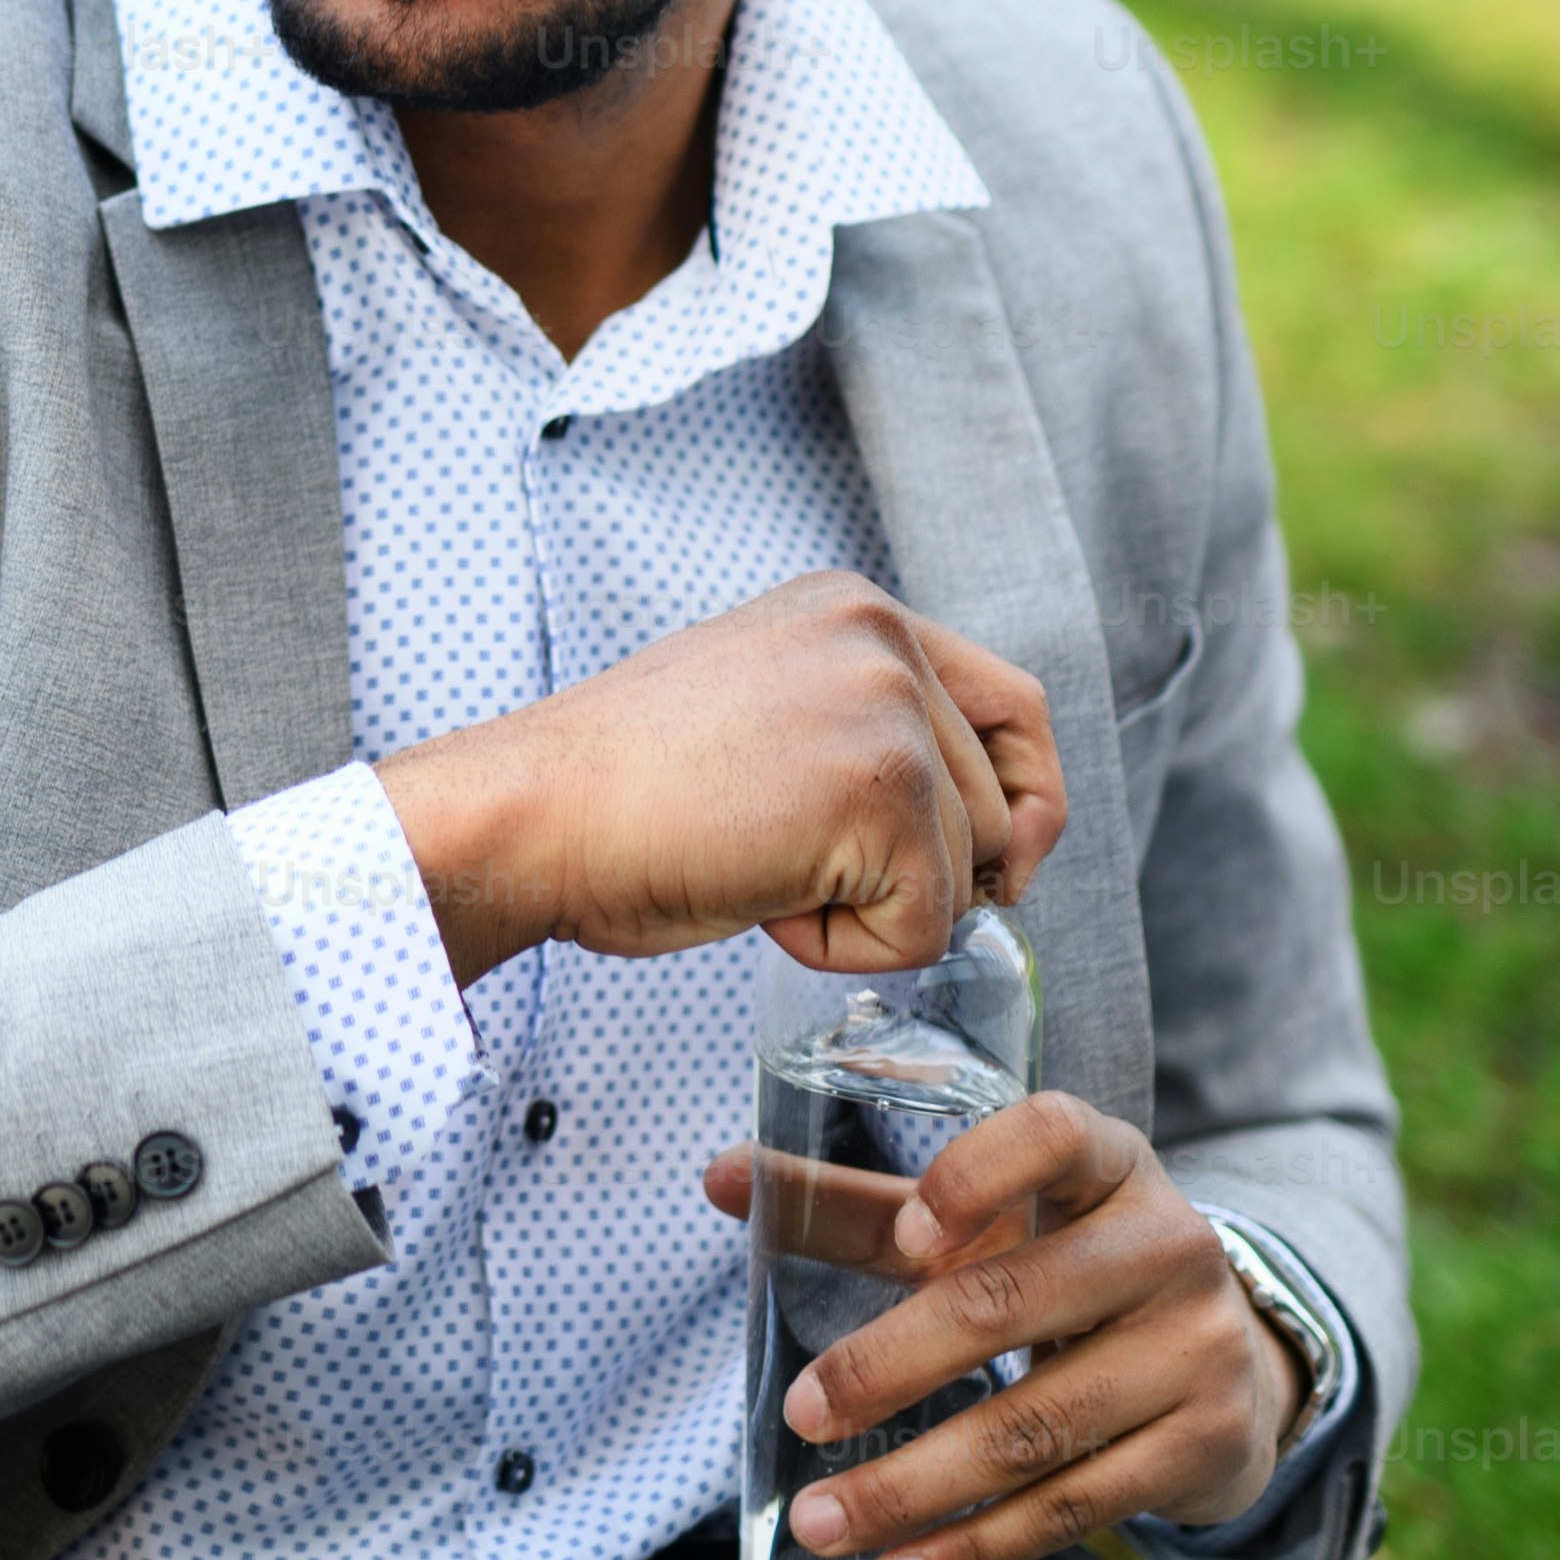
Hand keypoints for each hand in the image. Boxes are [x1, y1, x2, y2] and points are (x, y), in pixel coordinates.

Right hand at [371, 571, 1062, 986]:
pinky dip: (846, 948)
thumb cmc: (620, 792)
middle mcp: (881, 638)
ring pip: (969, 868)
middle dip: (929, 870)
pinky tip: (760, 896)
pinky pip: (924, 926)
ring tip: (761, 866)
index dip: (1024, 794)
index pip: (1012, 703)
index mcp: (852, 610)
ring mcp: (885, 708)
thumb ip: (862, 733)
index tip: (1004, 862)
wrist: (535, 812)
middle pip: (1001, 801)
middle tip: (805, 869)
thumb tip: (980, 834)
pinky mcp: (883, 791)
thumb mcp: (766, 716)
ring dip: (874, 907)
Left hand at [699, 1093, 1304, 1559]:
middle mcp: (1167, 1245)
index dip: (980, 1177)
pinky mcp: (1205, 1446)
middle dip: (891, 1367)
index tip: (906, 1242)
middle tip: (802, 1414)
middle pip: (1013, 1303)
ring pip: (1037, 1427)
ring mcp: (1197, 1350)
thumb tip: (718, 1177)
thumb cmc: (1067, 1268)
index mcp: (1108, 1166)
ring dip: (916, 1486)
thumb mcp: (990, 1227)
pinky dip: (978, 1547)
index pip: (1056, 1136)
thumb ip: (861, 1207)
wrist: (1233, 1363)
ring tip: (822, 1523)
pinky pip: (1076, 1507)